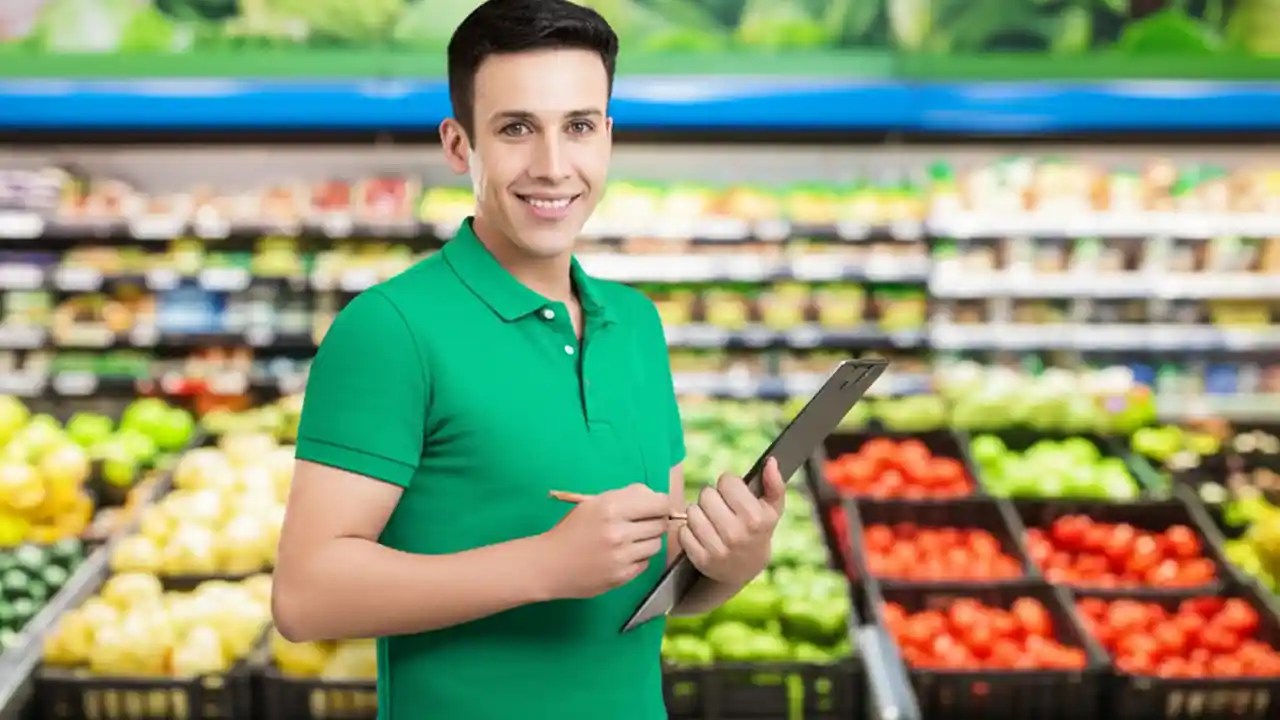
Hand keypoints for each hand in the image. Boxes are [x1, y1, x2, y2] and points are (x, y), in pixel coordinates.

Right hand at [541, 483, 669, 598]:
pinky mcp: (622, 576)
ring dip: (647, 541)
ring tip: (629, 541)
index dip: (660, 505)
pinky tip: (621, 556)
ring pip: (656, 544)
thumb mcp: (593, 504)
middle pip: (660, 524)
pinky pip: (646, 562)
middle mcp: (618, 531)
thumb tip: (655, 497)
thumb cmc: (571, 530)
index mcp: (610, 507)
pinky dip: (638, 558)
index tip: (654, 508)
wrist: (548, 564)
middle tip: (639, 525)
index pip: (659, 503)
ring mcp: (622, 556)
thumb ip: (626, 496)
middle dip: (653, 522)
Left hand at [680, 457, 785, 584]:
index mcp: (755, 518)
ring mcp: (718, 548)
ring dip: (699, 513)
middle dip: (713, 498)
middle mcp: (736, 534)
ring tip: (711, 520)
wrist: (746, 568)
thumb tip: (771, 462)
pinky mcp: (701, 559)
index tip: (734, 494)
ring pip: (692, 511)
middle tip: (721, 508)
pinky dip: (689, 530)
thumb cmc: (759, 531)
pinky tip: (702, 534)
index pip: (726, 481)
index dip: (729, 484)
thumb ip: (775, 484)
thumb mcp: (772, 510)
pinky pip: (683, 531)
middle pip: (706, 494)